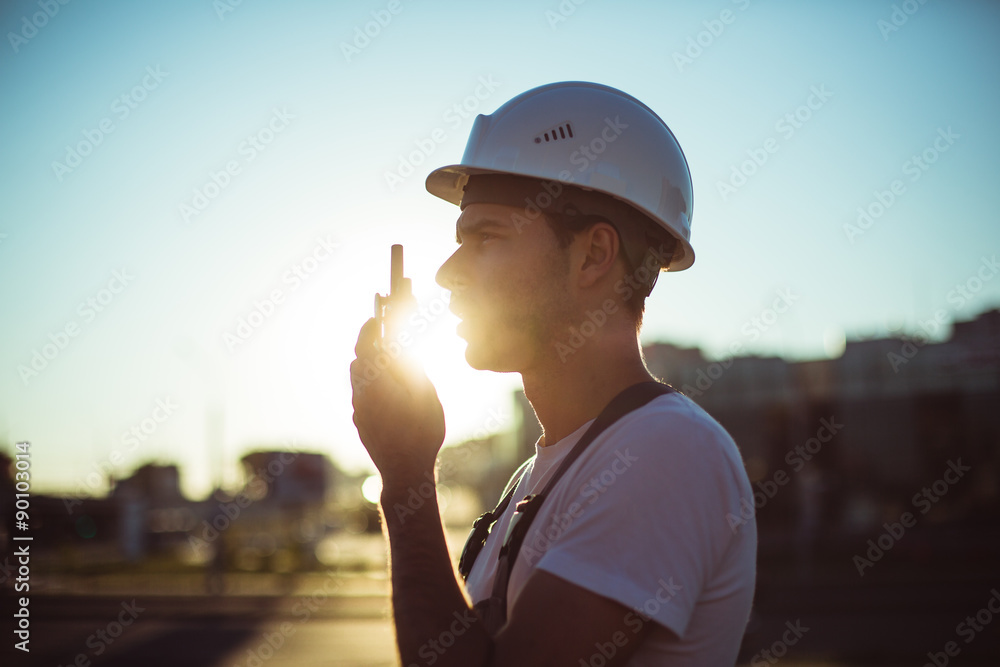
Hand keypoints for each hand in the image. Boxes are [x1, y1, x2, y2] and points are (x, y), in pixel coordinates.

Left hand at [350, 318, 445, 484]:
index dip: (370, 328)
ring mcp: (359, 409)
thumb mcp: (426, 396)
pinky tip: (388, 389)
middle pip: (359, 359)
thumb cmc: (422, 433)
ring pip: (358, 377)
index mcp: (377, 383)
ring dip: (369, 365)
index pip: (367, 345)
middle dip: (370, 344)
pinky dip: (371, 383)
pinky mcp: (360, 421)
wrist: (405, 471)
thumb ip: (411, 368)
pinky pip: (361, 394)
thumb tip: (400, 346)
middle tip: (385, 334)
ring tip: (388, 361)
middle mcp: (362, 394)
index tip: (377, 316)